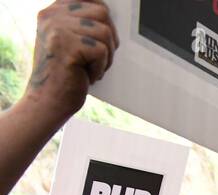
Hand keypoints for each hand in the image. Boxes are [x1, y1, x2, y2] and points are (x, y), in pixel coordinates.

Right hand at [23, 1, 118, 117]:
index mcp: (53, 11)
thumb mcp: (71, 41)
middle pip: (102, 12)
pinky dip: (100, 68)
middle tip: (97, 58)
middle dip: (109, 38)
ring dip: (105, 57)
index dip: (103, 16)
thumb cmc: (66, 74)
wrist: (48, 100)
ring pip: (105, 33)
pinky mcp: (66, 45)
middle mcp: (52, 15)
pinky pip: (102, 51)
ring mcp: (57, 28)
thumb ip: (84, 23)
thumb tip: (109, 13)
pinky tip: (86, 75)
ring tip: (90, 68)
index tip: (103, 35)